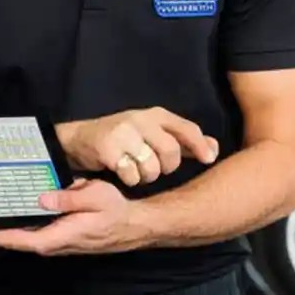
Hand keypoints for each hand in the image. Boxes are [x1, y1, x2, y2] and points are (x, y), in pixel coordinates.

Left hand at [0, 179, 150, 255]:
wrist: (134, 225)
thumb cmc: (116, 212)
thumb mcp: (94, 197)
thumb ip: (66, 198)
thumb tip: (41, 197)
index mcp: (56, 236)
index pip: (16, 239)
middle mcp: (52, 243)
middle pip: (14, 238)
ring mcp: (56, 241)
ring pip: (23, 235)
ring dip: (4, 224)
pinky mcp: (59, 235)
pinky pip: (34, 230)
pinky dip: (20, 221)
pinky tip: (13, 206)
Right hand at [59, 108, 218, 186]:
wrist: (80, 139)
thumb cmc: (123, 138)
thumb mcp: (153, 133)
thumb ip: (184, 141)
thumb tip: (214, 148)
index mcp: (155, 115)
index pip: (186, 128)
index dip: (200, 146)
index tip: (208, 159)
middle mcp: (140, 120)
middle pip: (171, 152)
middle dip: (166, 167)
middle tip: (155, 168)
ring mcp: (123, 133)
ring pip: (152, 166)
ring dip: (147, 176)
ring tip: (137, 171)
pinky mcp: (108, 148)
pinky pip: (131, 174)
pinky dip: (130, 180)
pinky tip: (123, 173)